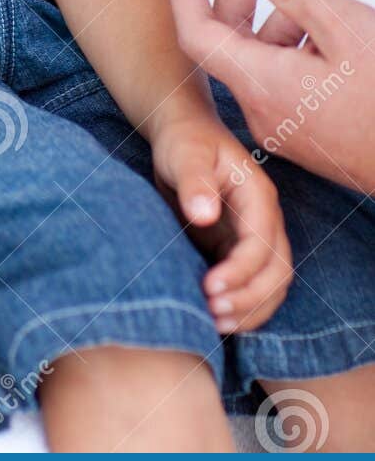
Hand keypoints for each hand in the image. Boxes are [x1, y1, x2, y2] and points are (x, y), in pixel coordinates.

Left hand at [151, 115, 291, 333]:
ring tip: (215, 324)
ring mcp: (254, 237)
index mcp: (258, 196)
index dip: (241, 272)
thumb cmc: (185, 141)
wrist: (183, 136)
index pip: (262, 245)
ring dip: (249, 310)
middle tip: (214, 314)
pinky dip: (240, 306)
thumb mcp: (186, 153)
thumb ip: (195, 182)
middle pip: (277, 272)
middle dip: (250, 299)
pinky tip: (214, 319)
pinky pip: (251, 285)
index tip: (210, 288)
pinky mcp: (237, 249)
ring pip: (271, 285)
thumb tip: (204, 214)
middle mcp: (264, 220)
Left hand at [171, 0, 374, 194]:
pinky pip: (291, 81)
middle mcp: (265, 112)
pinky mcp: (313, 136)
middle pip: (232, 44)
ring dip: (286, 18)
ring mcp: (289, 128)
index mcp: (261, 85)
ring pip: (267, 61)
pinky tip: (340, 24)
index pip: (195, 33)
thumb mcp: (346, 28)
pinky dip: (304, 47)